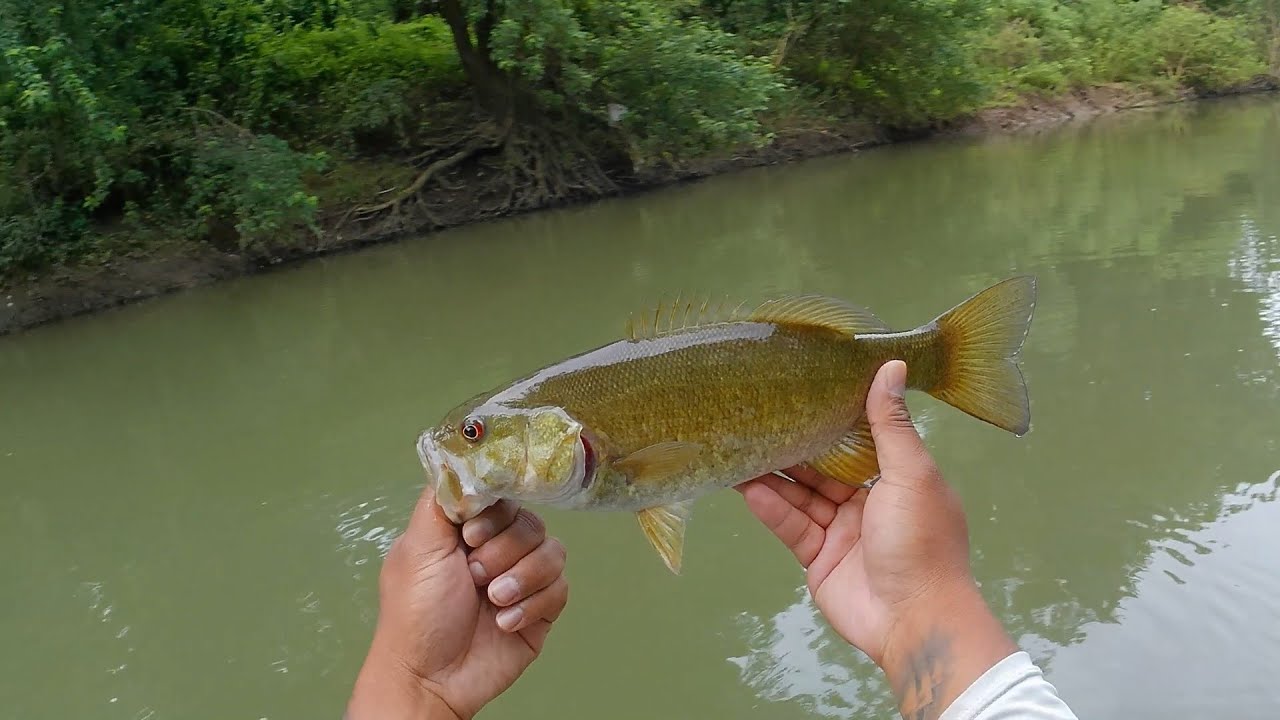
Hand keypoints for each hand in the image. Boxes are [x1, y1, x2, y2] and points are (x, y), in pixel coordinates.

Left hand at [346, 484, 568, 719]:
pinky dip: (532, 606)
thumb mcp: (415, 548)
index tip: (470, 534)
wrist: (431, 678)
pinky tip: (504, 623)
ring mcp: (521, 578)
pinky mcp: (541, 609)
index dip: (494, 512)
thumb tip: (458, 460)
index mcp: (466, 529)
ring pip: (553, 552)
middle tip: (475, 576)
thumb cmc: (415, 613)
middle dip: (504, 551)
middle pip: (530, 522)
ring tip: (493, 602)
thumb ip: (441, 500)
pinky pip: (560, 589)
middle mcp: (497, 548)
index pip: (502, 495)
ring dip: (522, 578)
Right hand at [737, 360, 1015, 719]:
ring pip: (801, 495)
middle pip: (823, 468)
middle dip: (793, 446)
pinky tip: (747, 488)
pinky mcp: (819, 559)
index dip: (831, 419)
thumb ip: (891, 423)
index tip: (800, 392)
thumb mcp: (910, 473)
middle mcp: (869, 504)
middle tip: (756, 417)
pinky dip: (771, 507)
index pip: (858, 441)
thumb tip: (891, 365)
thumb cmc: (922, 542)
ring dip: (772, 475)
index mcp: (898, 480)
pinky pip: (791, 526)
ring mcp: (842, 532)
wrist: (915, 619)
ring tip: (739, 448)